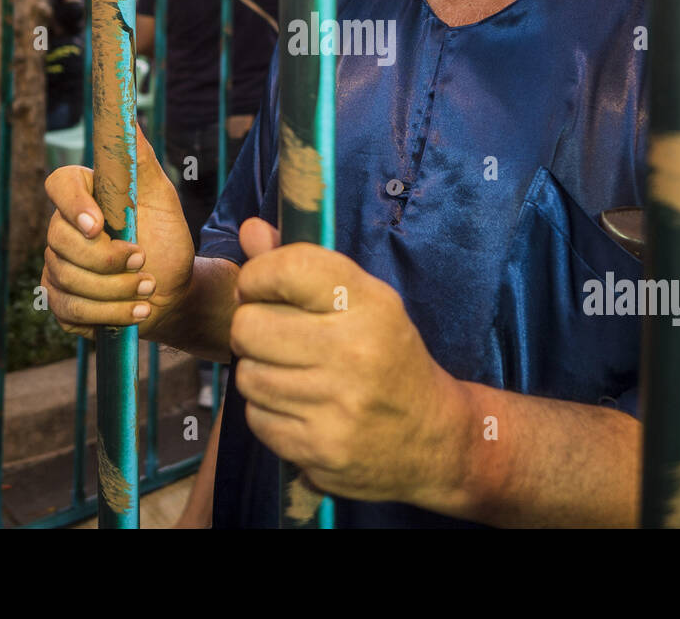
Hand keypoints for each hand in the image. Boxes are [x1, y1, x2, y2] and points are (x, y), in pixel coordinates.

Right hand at [42, 123, 194, 339]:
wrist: (174, 290)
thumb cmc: (166, 238)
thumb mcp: (162, 197)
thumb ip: (140, 161)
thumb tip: (127, 117)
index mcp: (85, 195)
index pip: (59, 185)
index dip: (73, 205)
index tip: (99, 225)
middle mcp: (63, 229)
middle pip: (61, 241)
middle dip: (107, 259)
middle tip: (144, 261)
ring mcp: (57, 267)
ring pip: (67, 279)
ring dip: (115, 289)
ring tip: (148, 287)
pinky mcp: (61, 302)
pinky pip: (71, 311)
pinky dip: (110, 315)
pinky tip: (139, 312)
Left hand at [230, 218, 468, 507]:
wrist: (432, 436)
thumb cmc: (388, 355)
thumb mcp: (361, 301)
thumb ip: (301, 264)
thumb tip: (250, 230)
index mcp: (369, 304)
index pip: (288, 268)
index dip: (258, 275)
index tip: (260, 286)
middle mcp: (354, 351)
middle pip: (248, 326)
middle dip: (251, 328)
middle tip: (273, 335)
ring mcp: (337, 405)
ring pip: (247, 375)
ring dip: (258, 371)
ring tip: (289, 372)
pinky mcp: (321, 449)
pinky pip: (257, 418)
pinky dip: (267, 411)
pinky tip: (298, 406)